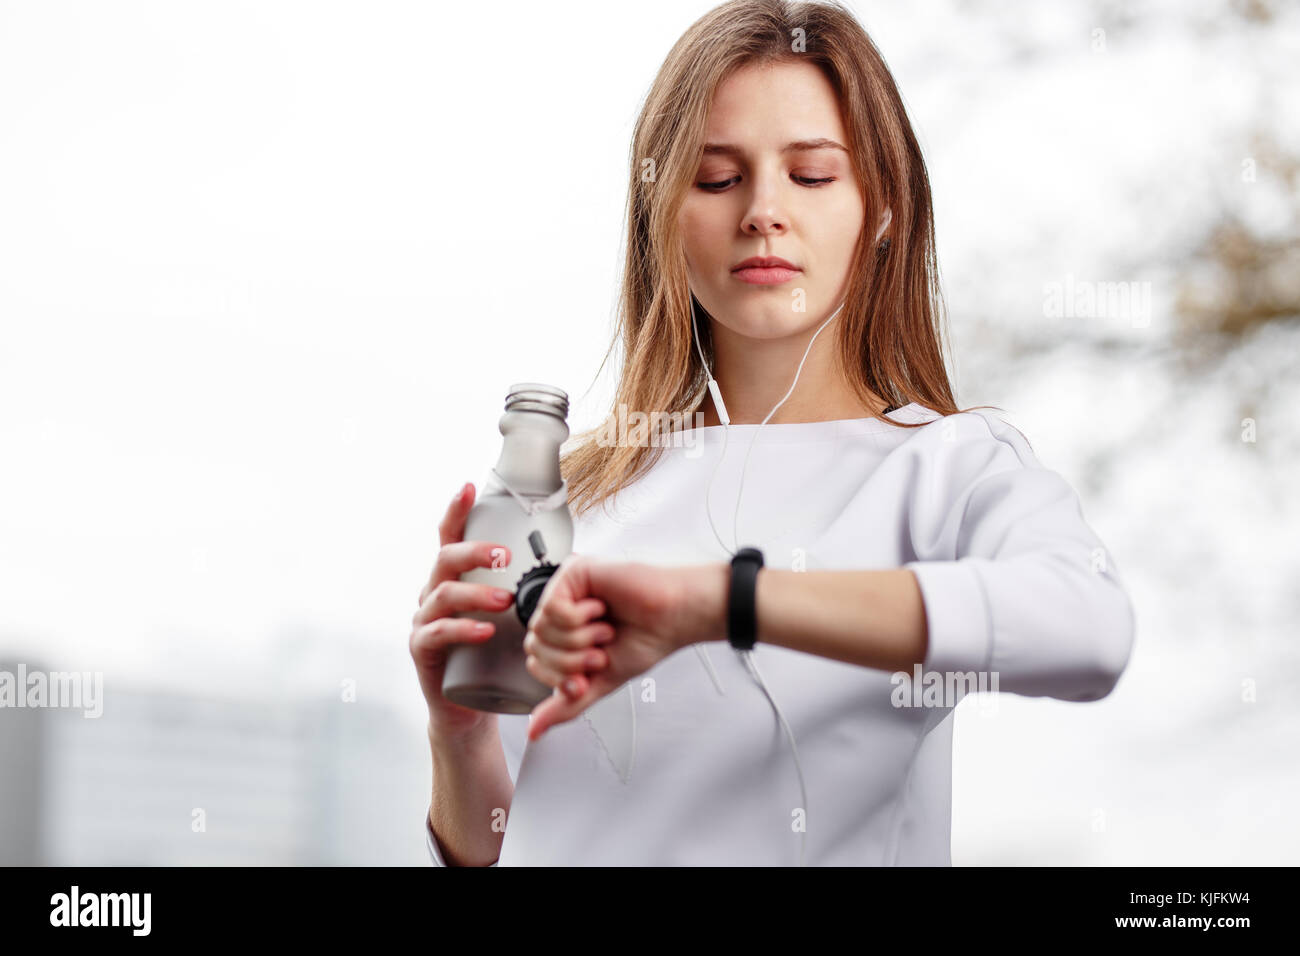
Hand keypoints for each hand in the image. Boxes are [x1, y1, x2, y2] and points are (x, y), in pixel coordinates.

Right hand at [410, 481, 516, 739]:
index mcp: (452, 579)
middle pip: (445, 559)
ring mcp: (424, 621)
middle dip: (474, 552)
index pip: (449, 538)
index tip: (469, 487)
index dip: (456, 511)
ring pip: (443, 595)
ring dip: (476, 594)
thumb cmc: (493, 655)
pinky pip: (438, 633)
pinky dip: (462, 629)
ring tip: (505, 600)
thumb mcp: (508, 616)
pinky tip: (484, 631)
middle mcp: (432, 594)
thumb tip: (569, 561)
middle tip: (504, 557)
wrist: (468, 707)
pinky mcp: (423, 651)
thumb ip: (522, 588)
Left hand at [523, 554, 717, 740]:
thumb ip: (566, 705)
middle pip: (535, 645)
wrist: (673, 617)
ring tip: (605, 629)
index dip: (560, 675)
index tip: (589, 673)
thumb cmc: (647, 640)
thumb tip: (535, 730)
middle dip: (571, 659)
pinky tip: (600, 609)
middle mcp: (563, 608)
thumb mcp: (600, 682)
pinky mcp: (573, 572)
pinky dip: (579, 617)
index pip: (536, 660)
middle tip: (600, 651)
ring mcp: (566, 590)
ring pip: (541, 627)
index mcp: (567, 631)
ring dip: (579, 638)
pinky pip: (553, 607)